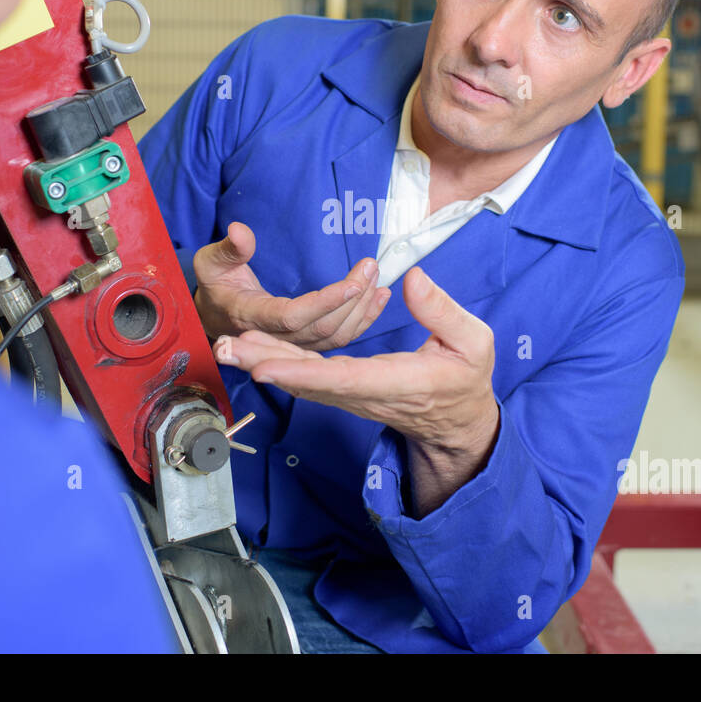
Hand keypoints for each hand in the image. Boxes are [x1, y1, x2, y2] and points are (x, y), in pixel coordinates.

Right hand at [192, 221, 389, 350]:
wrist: (216, 317)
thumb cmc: (215, 286)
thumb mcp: (210, 263)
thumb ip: (229, 249)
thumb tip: (239, 230)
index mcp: (251, 317)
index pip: (293, 316)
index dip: (325, 302)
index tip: (353, 283)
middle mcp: (275, 337)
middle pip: (322, 327)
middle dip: (352, 299)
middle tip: (371, 267)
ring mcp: (293, 345)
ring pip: (335, 336)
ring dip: (362, 309)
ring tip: (377, 279)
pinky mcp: (307, 344)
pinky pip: (339, 338)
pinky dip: (363, 320)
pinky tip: (379, 298)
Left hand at [212, 266, 499, 514]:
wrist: (458, 422)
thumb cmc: (467, 378)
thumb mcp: (474, 341)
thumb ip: (442, 311)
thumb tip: (411, 279)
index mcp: (400, 382)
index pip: (344, 377)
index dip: (303, 373)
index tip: (266, 366)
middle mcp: (367, 395)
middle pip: (309, 382)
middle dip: (265, 363)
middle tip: (226, 347)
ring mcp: (353, 397)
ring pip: (303, 382)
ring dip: (264, 362)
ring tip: (228, 344)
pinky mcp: (346, 393)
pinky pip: (308, 381)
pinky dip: (278, 365)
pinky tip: (254, 350)